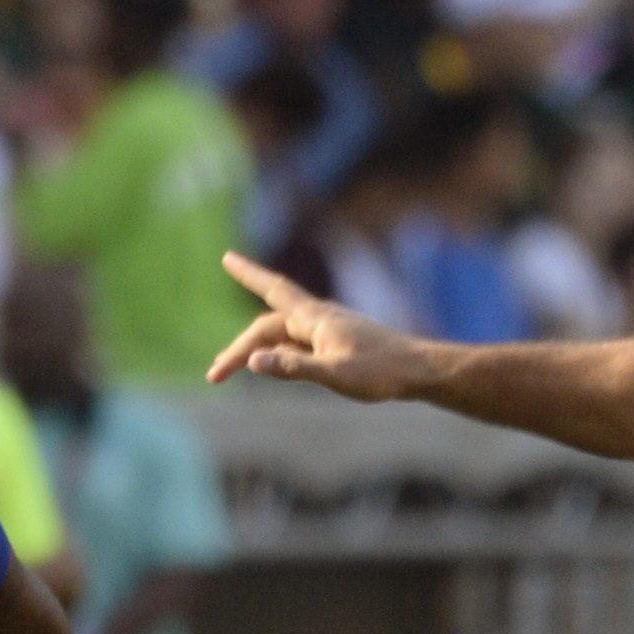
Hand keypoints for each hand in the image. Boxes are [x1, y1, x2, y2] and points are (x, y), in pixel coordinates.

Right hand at [205, 252, 441, 401]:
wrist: (419, 371)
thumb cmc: (381, 372)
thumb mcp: (334, 374)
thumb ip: (293, 367)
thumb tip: (254, 361)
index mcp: (315, 318)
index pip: (273, 290)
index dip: (248, 274)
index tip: (227, 257)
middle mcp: (318, 318)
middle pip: (267, 326)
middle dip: (238, 348)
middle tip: (214, 375)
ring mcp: (327, 329)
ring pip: (279, 334)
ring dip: (253, 350)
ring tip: (228, 370)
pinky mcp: (335, 342)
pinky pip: (293, 341)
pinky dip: (274, 350)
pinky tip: (271, 362)